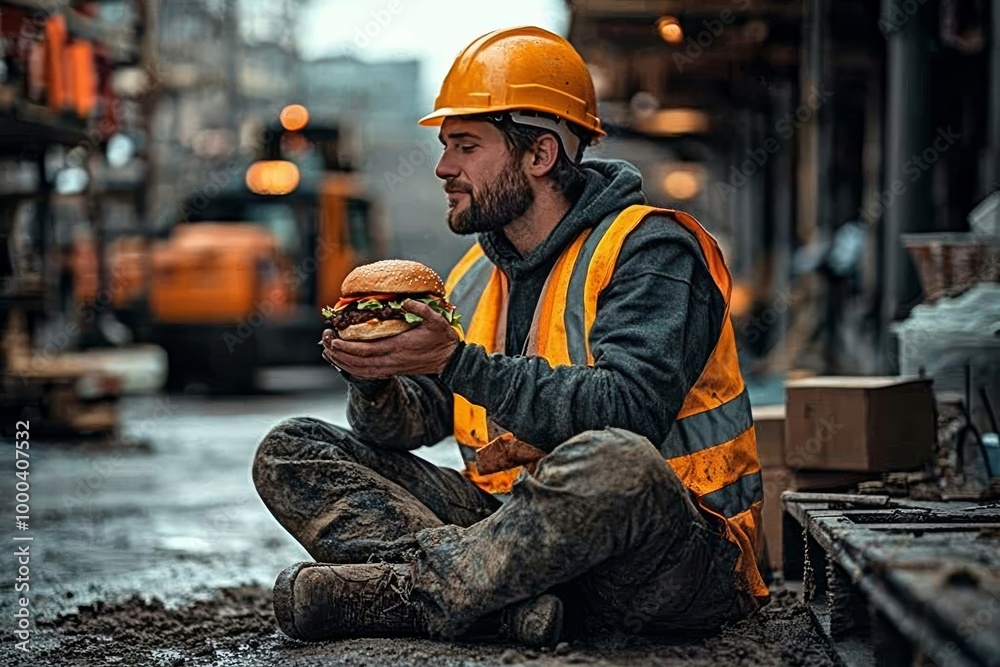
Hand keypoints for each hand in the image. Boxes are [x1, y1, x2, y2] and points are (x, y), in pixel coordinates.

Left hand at [322, 299, 459, 379]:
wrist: (450, 360)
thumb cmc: (442, 339)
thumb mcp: (436, 320)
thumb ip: (421, 309)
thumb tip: (404, 301)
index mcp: (399, 347)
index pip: (367, 349)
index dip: (348, 346)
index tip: (334, 339)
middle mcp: (392, 360)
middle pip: (359, 362)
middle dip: (339, 353)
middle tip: (325, 343)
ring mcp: (391, 368)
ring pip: (361, 370)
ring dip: (343, 363)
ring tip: (328, 353)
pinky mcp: (393, 371)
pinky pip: (368, 374)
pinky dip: (353, 370)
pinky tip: (344, 364)